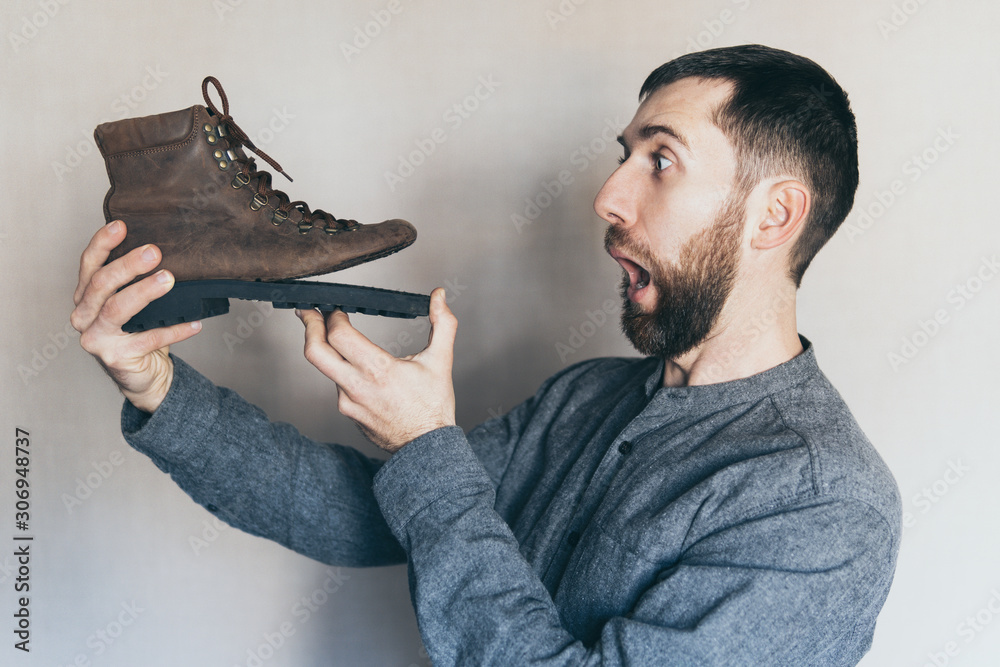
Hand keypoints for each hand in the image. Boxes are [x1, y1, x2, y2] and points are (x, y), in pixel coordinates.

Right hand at [71, 221, 201, 412]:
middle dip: (128, 265)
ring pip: (117, 309)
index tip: (122, 226)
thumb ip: (136, 281)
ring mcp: (96, 338)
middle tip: (154, 252)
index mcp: (86, 297)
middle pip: (101, 284)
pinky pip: (147, 339)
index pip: (89, 265)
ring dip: (144, 291)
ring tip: (169, 279)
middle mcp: (84, 316)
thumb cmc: (139, 332)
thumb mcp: (134, 303)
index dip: (102, 243)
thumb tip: (167, 248)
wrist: (144, 376)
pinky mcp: (116, 357)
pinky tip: (194, 324)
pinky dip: (174, 330)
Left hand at [296, 288, 456, 452]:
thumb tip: (439, 296)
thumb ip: (442, 323)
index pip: (338, 335)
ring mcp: (349, 403)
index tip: (336, 309)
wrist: (427, 448)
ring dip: (331, 351)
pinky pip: (339, 388)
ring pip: (329, 370)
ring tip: (338, 338)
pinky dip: (344, 373)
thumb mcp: (441, 360)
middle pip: (315, 352)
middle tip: (308, 312)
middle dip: (308, 326)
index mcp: (378, 369)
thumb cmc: (434, 406)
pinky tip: (358, 370)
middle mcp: (357, 387)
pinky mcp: (349, 414)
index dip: (332, 316)